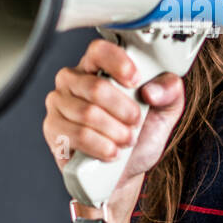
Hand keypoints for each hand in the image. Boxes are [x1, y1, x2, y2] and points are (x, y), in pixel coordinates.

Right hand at [43, 37, 185, 212]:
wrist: (124, 173)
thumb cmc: (140, 136)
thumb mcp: (165, 111)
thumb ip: (170, 91)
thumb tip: (152, 89)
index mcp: (98, 66)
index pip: (99, 50)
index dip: (117, 63)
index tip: (135, 80)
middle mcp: (73, 80)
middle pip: (95, 87)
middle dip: (124, 110)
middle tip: (135, 123)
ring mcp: (59, 103)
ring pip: (88, 114)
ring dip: (115, 132)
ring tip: (126, 140)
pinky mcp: (52, 128)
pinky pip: (77, 135)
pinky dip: (101, 146)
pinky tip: (111, 151)